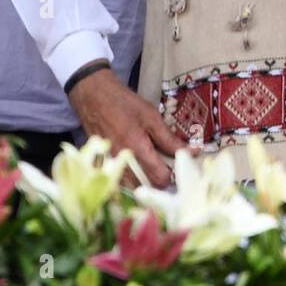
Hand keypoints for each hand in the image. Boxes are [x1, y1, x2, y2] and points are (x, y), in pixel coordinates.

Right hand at [67, 67, 186, 187]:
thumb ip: (170, 139)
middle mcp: (122, 160)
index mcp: (137, 147)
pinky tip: (136, 169)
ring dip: (145, 183)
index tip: (178, 167)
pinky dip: (130, 180)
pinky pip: (118, 182)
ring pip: (132, 188)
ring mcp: (110, 165)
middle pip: (147, 186)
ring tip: (152, 169)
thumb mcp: (151, 117)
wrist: (93, 98)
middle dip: (160, 181)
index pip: (160, 177)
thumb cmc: (123, 104)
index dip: (173, 175)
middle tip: (167, 168)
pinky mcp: (102, 165)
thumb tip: (192, 151)